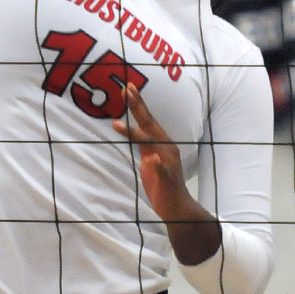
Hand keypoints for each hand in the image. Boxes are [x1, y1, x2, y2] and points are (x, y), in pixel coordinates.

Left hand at [111, 84, 189, 218]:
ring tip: (116, 124)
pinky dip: (158, 165)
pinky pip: (163, 170)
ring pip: (152, 143)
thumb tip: (126, 126)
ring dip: (135, 133)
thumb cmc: (161, 181)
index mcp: (161, 142)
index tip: (127, 87)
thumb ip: (141, 142)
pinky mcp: (168, 179)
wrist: (178, 206)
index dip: (138, 104)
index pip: (148, 119)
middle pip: (150, 124)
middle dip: (138, 107)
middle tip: (126, 90)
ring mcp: (168, 162)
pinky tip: (152, 160)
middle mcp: (166, 147)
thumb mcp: (148, 157)